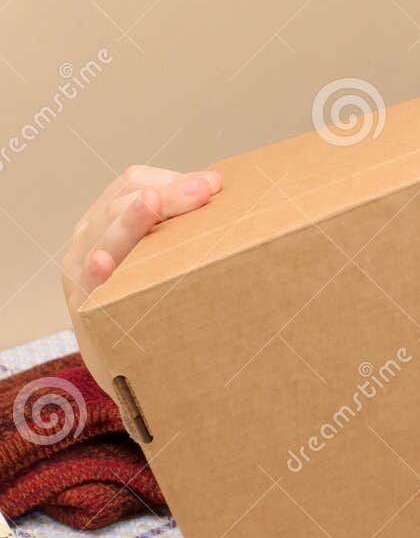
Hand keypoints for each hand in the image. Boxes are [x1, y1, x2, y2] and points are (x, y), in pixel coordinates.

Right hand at [60, 166, 221, 386]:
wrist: (117, 359)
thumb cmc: (145, 297)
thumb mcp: (151, 254)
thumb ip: (173, 226)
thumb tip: (219, 192)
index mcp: (104, 222)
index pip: (129, 184)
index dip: (170, 179)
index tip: (213, 184)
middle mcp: (87, 242)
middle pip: (122, 204)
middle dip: (167, 195)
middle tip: (205, 191)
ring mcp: (81, 275)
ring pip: (103, 237)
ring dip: (131, 220)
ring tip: (152, 202)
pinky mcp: (85, 309)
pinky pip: (90, 287)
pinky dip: (98, 272)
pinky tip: (105, 263)